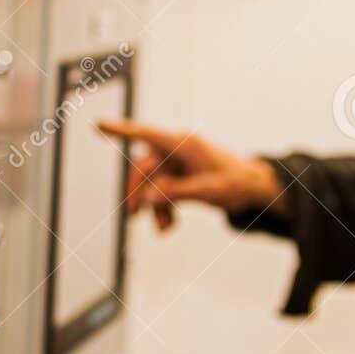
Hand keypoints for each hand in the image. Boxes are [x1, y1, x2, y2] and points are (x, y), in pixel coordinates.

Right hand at [96, 120, 290, 232]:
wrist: (257, 189)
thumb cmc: (238, 182)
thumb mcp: (208, 190)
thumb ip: (175, 193)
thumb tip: (147, 198)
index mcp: (184, 144)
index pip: (146, 134)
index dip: (120, 131)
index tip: (98, 125)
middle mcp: (177, 151)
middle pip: (144, 169)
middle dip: (139, 193)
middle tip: (133, 215)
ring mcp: (178, 164)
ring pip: (152, 184)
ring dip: (154, 207)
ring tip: (163, 229)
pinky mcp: (180, 176)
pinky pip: (162, 192)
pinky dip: (163, 209)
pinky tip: (169, 226)